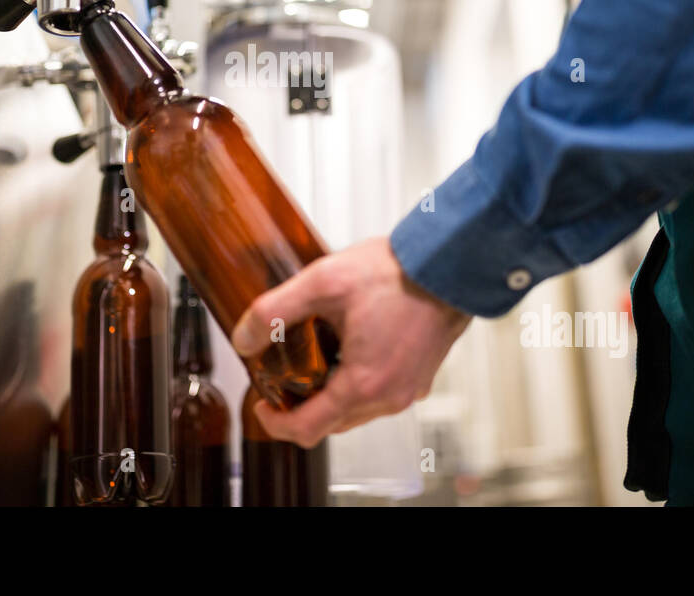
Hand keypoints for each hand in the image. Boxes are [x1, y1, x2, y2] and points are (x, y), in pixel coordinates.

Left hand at [231, 237, 471, 447]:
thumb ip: (275, 311)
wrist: (448, 264)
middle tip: (282, 374)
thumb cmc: (398, 273)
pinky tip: (347, 347)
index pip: (307, 429)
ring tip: (314, 355)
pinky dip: (355, 383)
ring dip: (330, 393)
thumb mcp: (323, 282)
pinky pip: (378, 395)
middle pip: (331, 422)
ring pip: (355, 411)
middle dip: (301, 404)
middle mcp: (389, 396)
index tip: (262, 405)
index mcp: (363, 384)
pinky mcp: (419, 377)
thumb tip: (245, 338)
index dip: (275, 422)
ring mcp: (408, 389)